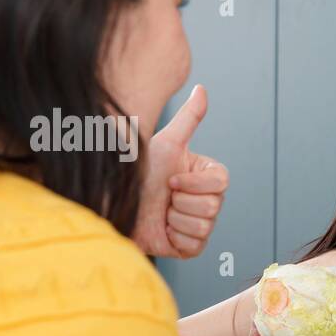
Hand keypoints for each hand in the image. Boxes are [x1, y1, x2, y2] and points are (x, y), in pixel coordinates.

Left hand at [133, 84, 229, 257]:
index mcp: (207, 177)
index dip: (194, 183)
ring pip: (203, 225)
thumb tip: (202, 88)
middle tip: (163, 196)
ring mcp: (200, 225)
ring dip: (175, 218)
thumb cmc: (138, 172)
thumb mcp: (166, 143)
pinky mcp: (190, 247)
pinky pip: (195, 244)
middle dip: (181, 201)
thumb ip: (189, 118)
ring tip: (160, 211)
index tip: (171, 179)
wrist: (114, 204)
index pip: (221, 182)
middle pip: (213, 205)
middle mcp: (208, 201)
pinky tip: (163, 228)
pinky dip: (175, 236)